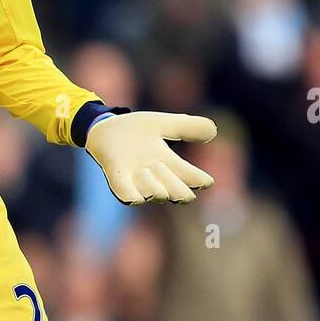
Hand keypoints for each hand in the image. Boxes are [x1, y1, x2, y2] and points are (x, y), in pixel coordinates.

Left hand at [86, 111, 216, 204]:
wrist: (105, 128)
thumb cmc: (136, 129)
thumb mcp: (165, 123)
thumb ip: (188, 126)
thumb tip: (214, 130)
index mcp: (169, 163)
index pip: (189, 176)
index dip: (198, 180)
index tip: (206, 181)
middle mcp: (155, 176)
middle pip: (176, 192)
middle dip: (176, 185)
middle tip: (164, 167)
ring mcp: (136, 180)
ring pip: (155, 195)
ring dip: (154, 184)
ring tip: (145, 169)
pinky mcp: (118, 180)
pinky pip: (128, 197)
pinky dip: (134, 197)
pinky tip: (136, 196)